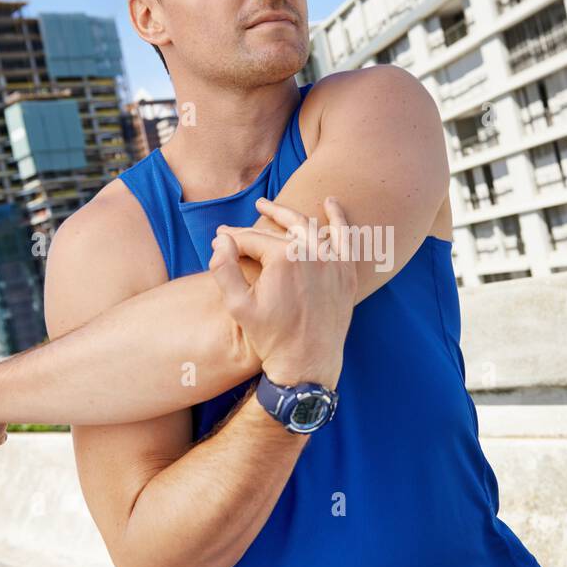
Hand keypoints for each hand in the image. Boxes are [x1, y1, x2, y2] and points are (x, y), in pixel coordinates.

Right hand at [209, 195, 357, 389]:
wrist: (307, 364)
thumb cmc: (271, 337)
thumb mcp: (238, 306)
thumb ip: (224, 269)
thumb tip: (221, 240)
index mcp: (284, 258)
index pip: (253, 239)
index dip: (232, 239)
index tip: (219, 238)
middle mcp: (312, 253)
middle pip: (279, 229)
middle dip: (256, 225)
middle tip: (238, 225)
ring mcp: (333, 261)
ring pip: (308, 228)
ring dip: (289, 216)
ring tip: (270, 208)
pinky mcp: (347, 272)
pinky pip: (345, 238)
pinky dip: (338, 218)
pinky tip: (330, 203)